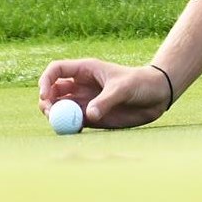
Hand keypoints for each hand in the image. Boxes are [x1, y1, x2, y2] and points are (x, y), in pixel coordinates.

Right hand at [37, 58, 169, 129]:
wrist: (157, 96)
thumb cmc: (141, 83)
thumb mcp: (124, 88)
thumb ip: (106, 101)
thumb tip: (87, 115)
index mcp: (85, 70)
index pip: (56, 70)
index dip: (45, 81)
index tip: (45, 95)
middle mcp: (81, 86)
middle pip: (52, 92)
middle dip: (47, 102)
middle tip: (51, 114)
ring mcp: (85, 102)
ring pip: (60, 109)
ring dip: (55, 116)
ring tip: (62, 123)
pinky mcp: (91, 117)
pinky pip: (72, 123)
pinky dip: (68, 127)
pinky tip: (75, 130)